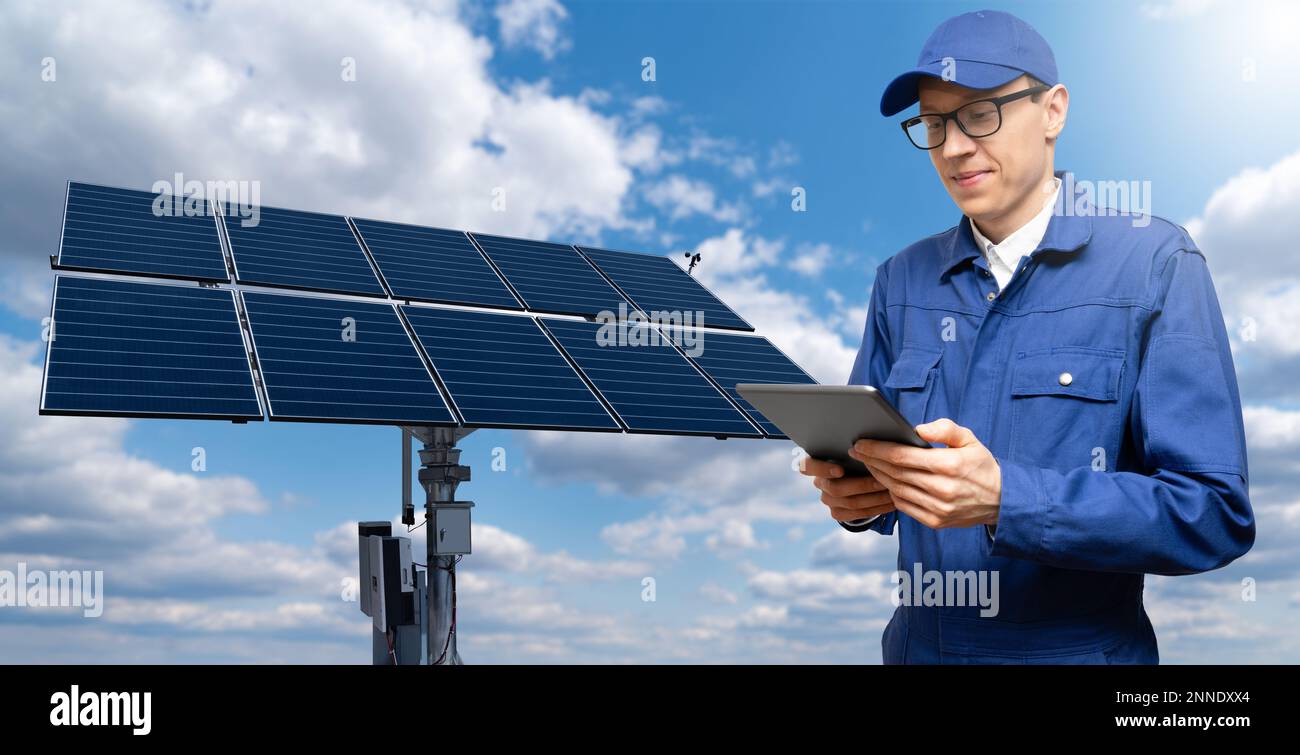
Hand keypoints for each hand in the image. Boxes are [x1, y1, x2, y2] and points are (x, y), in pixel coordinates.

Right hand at [798, 454, 896, 523]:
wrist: (855, 479)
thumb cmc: (855, 458)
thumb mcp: (850, 451)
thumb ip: (855, 448)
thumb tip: (871, 442)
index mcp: (816, 464)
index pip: (807, 467)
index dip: (823, 470)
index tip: (841, 470)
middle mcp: (819, 483)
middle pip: (836, 488)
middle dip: (863, 485)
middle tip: (883, 480)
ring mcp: (828, 500)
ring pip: (851, 502)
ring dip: (875, 497)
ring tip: (893, 490)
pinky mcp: (838, 513)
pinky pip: (858, 514)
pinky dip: (877, 508)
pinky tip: (891, 503)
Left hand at [847, 418, 1000, 529]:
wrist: (1002, 501)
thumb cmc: (981, 465)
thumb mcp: (969, 439)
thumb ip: (944, 429)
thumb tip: (917, 429)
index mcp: (949, 465)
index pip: (902, 456)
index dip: (877, 449)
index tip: (861, 443)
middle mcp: (942, 489)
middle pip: (894, 473)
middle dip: (871, 460)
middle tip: (856, 451)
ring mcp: (937, 508)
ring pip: (896, 490)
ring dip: (878, 476)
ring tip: (868, 463)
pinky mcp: (935, 522)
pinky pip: (904, 505)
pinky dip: (892, 492)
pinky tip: (886, 481)